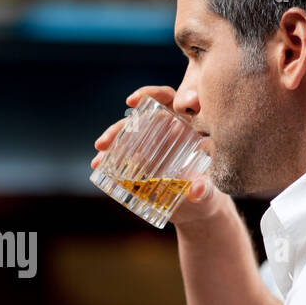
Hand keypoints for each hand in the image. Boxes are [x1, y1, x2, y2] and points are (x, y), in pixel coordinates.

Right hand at [92, 85, 231, 226]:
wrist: (196, 210)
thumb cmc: (206, 194)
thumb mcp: (208, 192)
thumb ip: (205, 190)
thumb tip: (196, 190)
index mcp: (185, 127)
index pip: (168, 100)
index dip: (151, 94)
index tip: (133, 101)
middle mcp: (164, 132)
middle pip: (140, 120)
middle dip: (120, 128)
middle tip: (105, 141)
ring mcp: (150, 148)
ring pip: (127, 136)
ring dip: (111, 142)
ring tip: (99, 157)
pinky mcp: (139, 164)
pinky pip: (121, 155)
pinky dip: (108, 159)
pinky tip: (97, 165)